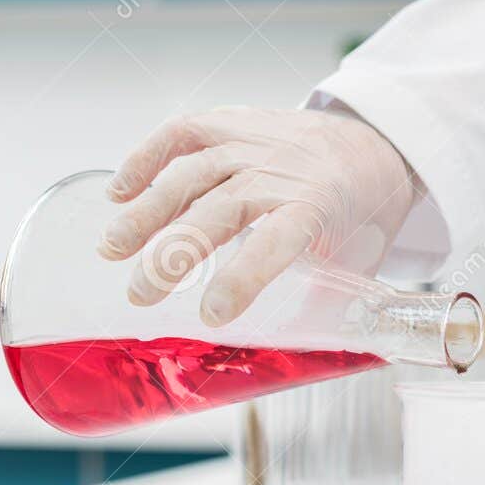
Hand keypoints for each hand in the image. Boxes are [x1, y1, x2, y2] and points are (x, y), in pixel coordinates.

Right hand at [100, 107, 418, 324]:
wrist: (372, 146)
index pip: (276, 242)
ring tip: (112, 250)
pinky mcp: (232, 123)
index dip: (242, 278)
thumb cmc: (360, 216)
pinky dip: (146, 158)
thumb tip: (285, 361)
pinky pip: (183, 133)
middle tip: (139, 295)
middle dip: (174, 255)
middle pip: (220, 211)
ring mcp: (253, 142)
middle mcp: (281, 171)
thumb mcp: (356, 262)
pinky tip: (118, 192)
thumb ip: (321, 302)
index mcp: (317, 207)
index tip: (210, 315)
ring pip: (191, 173)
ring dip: (147, 212)